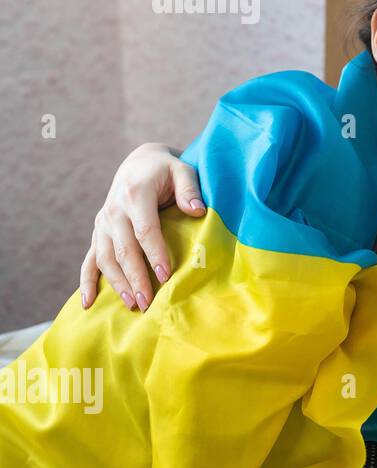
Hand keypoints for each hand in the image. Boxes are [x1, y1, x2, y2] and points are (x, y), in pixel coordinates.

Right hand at [81, 142, 204, 311]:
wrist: (139, 163)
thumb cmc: (166, 170)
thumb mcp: (182, 171)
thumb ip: (190, 190)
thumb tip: (198, 211)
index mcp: (134, 195)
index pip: (145, 230)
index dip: (155, 254)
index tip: (166, 276)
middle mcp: (114, 210)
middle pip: (124, 249)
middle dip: (136, 278)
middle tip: (149, 302)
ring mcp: (103, 223)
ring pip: (106, 258)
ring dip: (118, 283)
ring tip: (134, 305)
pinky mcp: (99, 233)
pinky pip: (89, 259)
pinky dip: (86, 282)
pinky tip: (88, 303)